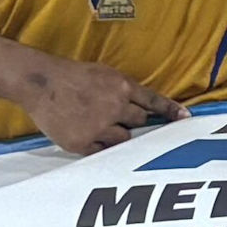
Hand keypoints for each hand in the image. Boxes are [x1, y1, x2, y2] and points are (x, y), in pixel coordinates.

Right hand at [21, 57, 187, 156]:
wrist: (40, 83)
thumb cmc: (71, 76)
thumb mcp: (103, 74)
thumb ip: (123, 89)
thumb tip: (143, 105)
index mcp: (121, 87)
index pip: (153, 101)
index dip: (170, 111)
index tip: (185, 119)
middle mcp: (114, 107)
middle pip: (140, 122)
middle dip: (132, 120)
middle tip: (113, 114)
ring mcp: (99, 127)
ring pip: (124, 139)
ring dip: (116, 135)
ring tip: (95, 123)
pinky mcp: (84, 143)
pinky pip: (103, 152)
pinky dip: (99, 146)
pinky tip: (86, 134)